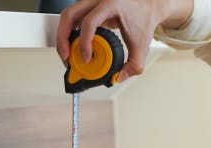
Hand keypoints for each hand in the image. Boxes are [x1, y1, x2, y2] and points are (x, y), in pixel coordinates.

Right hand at [56, 0, 174, 82]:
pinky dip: (69, 33)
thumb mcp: (142, 45)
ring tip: (67, 55)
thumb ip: (134, 64)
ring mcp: (91, 3)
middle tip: (66, 57)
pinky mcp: (89, 9)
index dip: (84, 42)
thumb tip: (119, 78)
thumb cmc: (144, 20)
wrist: (147, 7)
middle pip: (69, 15)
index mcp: (110, 5)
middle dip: (63, 38)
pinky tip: (74, 47)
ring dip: (63, 36)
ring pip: (67, 16)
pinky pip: (73, 19)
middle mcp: (97, 1)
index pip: (90, 22)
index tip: (86, 58)